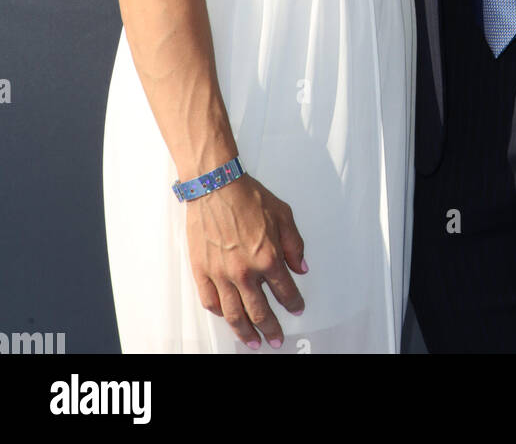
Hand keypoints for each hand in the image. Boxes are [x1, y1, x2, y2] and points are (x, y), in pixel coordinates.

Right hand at [186, 174, 307, 348]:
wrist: (216, 185)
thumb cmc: (247, 196)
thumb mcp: (283, 215)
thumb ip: (295, 244)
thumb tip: (301, 267)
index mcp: (268, 258)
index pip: (285, 291)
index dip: (294, 304)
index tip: (297, 309)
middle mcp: (245, 272)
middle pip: (260, 311)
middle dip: (271, 329)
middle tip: (276, 340)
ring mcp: (221, 274)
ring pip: (234, 314)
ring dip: (245, 332)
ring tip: (252, 342)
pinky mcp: (202, 271)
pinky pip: (211, 301)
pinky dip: (220, 313)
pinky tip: (226, 317)